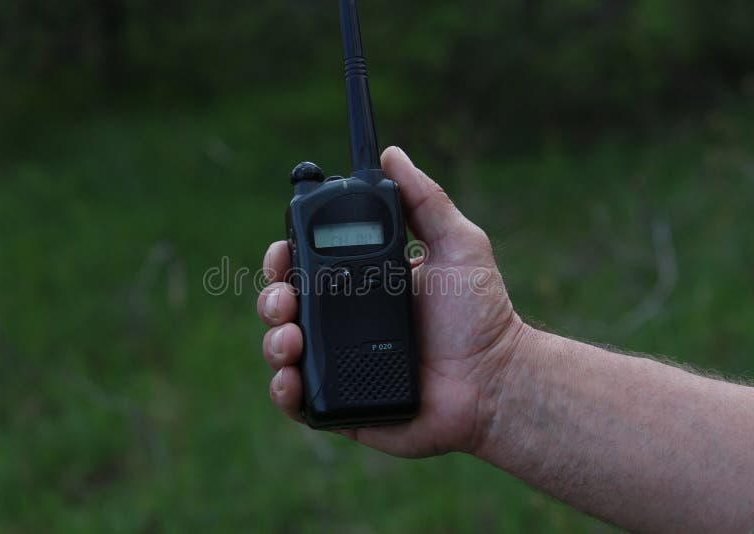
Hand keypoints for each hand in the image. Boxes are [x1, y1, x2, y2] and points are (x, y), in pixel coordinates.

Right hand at [256, 147, 524, 457]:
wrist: (495, 380)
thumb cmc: (481, 315)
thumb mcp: (459, 244)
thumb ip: (426, 200)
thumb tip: (393, 154)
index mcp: (363, 283)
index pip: (308, 264)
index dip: (286, 256)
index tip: (283, 250)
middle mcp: (344, 321)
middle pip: (285, 305)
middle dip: (271, 297)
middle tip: (285, 298)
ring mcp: (339, 363)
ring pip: (282, 349)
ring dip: (272, 339)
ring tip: (289, 338)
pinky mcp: (341, 404)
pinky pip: (298, 400)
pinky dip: (283, 391)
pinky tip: (290, 378)